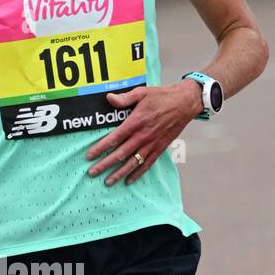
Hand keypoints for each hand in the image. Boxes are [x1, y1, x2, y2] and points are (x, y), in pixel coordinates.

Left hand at [84, 81, 203, 184]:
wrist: (185, 103)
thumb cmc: (162, 96)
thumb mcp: (142, 92)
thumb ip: (124, 98)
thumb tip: (109, 98)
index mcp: (136, 122)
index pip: (114, 138)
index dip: (100, 148)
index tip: (89, 156)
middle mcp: (143, 136)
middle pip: (120, 154)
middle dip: (105, 164)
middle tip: (92, 173)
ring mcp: (152, 144)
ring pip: (133, 163)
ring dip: (119, 173)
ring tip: (107, 181)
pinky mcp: (160, 148)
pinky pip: (147, 164)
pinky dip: (138, 173)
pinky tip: (128, 181)